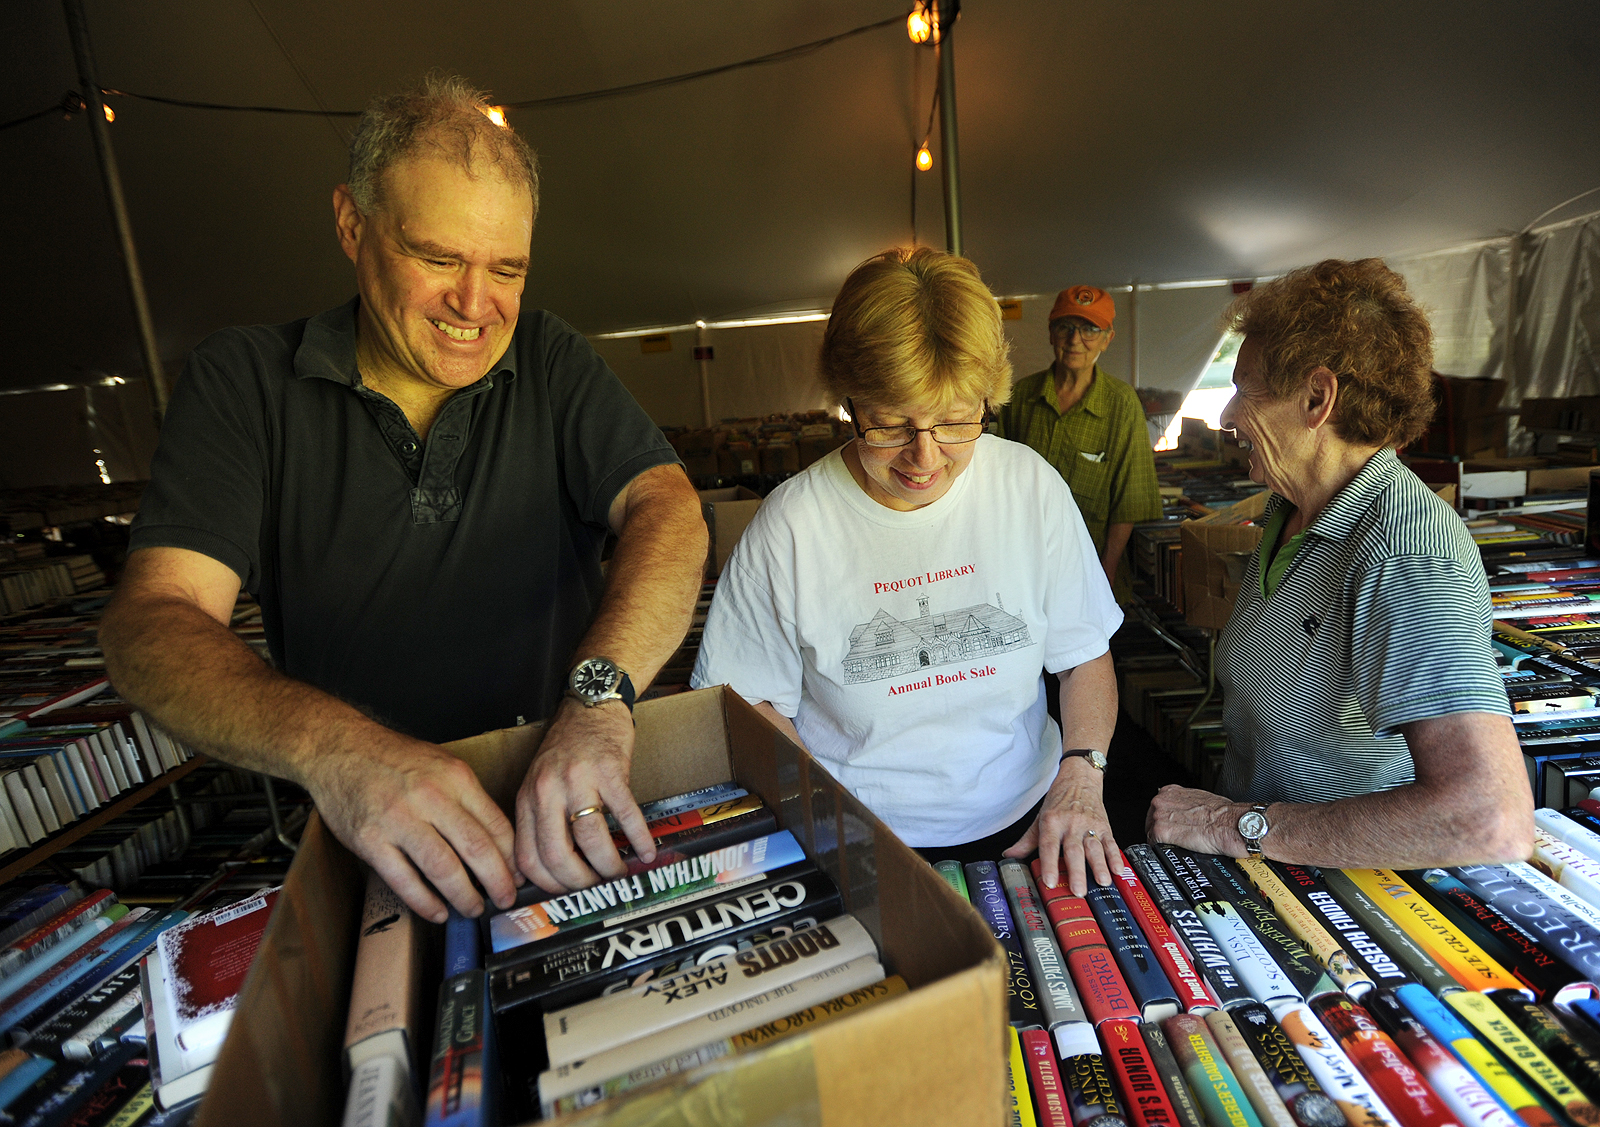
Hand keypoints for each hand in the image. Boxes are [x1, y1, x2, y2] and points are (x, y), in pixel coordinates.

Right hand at [304, 730, 518, 923]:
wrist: (340, 748)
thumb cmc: (393, 758)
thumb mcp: (441, 764)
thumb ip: (467, 798)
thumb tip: (495, 840)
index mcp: (455, 777)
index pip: (496, 825)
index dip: (512, 857)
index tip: (518, 876)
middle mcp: (431, 797)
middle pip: (476, 849)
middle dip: (497, 882)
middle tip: (504, 899)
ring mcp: (399, 819)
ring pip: (443, 869)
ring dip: (464, 896)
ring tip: (472, 908)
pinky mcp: (370, 840)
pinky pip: (404, 880)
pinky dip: (424, 902)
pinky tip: (436, 912)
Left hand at [514, 698, 654, 892]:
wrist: (590, 704)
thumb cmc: (567, 747)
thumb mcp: (539, 783)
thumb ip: (539, 820)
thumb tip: (549, 870)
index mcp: (528, 798)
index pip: (527, 857)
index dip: (548, 885)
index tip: (567, 894)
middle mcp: (548, 791)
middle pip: (557, 856)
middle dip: (580, 883)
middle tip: (597, 889)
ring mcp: (579, 780)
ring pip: (591, 840)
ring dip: (609, 866)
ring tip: (621, 874)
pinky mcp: (611, 771)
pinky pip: (626, 815)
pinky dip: (639, 839)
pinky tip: (646, 852)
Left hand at [1003, 758, 1116, 895]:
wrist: (1079, 778)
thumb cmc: (1059, 800)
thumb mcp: (1040, 817)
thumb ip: (1027, 840)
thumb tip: (1009, 855)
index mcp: (1052, 821)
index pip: (1049, 846)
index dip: (1049, 865)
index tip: (1050, 882)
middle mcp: (1071, 823)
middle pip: (1074, 850)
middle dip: (1077, 872)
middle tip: (1078, 890)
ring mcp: (1089, 825)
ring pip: (1095, 848)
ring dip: (1099, 866)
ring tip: (1102, 882)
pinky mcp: (1104, 826)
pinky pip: (1111, 843)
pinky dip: (1115, 857)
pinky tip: (1117, 870)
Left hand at [1146, 784, 1246, 855]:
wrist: (1231, 823)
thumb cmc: (1223, 814)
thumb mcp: (1200, 799)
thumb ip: (1186, 803)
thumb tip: (1184, 813)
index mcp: (1171, 791)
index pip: (1158, 808)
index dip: (1165, 820)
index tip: (1171, 827)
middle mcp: (1162, 800)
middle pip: (1151, 820)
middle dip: (1161, 831)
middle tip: (1175, 839)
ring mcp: (1159, 815)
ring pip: (1151, 833)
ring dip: (1162, 840)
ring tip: (1178, 844)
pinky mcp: (1161, 831)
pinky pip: (1154, 844)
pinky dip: (1162, 849)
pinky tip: (1176, 849)